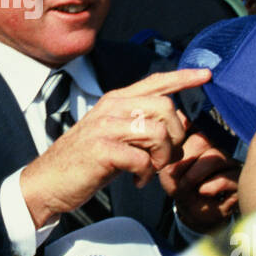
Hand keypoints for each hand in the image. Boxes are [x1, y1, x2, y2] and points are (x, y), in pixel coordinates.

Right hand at [19, 68, 211, 228]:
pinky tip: (136, 180)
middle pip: (166, 107)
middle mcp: (111, 108)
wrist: (48, 181)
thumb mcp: (114, 134)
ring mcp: (105, 127)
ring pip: (158, 133)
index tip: (206, 75)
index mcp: (116, 100)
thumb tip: (176, 123)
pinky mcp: (102, 150)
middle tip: (165, 157)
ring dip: (162, 158)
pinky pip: (142, 159)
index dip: (183, 77)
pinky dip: (146, 174)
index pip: (156, 81)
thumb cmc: (85, 160)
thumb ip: (140, 124)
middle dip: (176, 137)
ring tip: (150, 171)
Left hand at [159, 119, 240, 230]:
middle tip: (174, 176)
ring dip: (194, 175)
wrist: (194, 210)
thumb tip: (182, 123)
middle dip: (183, 162)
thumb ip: (173, 148)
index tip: (170, 157)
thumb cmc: (181, 186)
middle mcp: (219, 143)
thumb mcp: (169, 169)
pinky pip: (226, 177)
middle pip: (202, 140)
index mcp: (200, 136)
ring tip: (186, 186)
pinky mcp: (240, 178)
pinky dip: (210, 186)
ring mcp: (232, 159)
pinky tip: (204, 192)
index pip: (193, 123)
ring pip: (215, 157)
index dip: (179, 138)